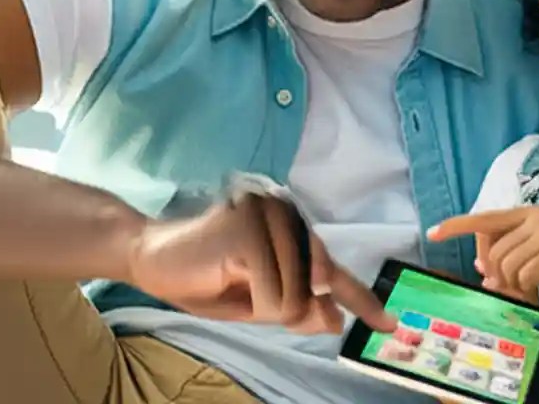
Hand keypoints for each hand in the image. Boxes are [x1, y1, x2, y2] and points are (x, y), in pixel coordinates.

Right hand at [127, 192, 395, 333]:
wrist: (150, 257)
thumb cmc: (205, 279)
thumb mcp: (260, 302)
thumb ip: (299, 307)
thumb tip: (334, 318)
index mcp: (294, 229)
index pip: (335, 270)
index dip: (362, 300)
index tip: (388, 323)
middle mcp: (289, 215)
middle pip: (316, 288)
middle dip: (285, 306)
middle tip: (241, 287)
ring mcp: (271, 217)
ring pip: (296, 295)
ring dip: (264, 304)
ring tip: (230, 279)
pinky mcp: (251, 231)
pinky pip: (273, 292)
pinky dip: (252, 300)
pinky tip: (226, 277)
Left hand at [429, 206, 538, 305]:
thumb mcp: (526, 257)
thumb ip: (503, 255)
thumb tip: (480, 265)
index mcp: (523, 214)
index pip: (483, 219)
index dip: (457, 226)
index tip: (433, 233)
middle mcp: (535, 217)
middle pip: (493, 250)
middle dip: (495, 274)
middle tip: (508, 285)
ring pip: (506, 264)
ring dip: (512, 283)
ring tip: (526, 287)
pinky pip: (523, 274)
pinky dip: (526, 287)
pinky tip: (538, 287)